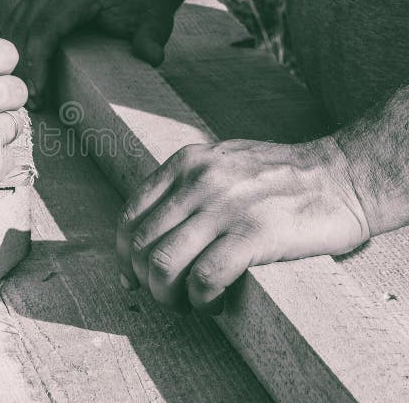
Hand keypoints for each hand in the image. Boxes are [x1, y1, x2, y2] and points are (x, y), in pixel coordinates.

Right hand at [5, 0, 177, 108]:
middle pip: (24, 30)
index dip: (36, 64)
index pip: (45, 29)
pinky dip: (17, 48)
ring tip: (28, 93)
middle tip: (32, 103)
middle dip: (24, 69)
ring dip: (16, 60)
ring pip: (15, 26)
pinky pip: (17, 22)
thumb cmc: (144, 3)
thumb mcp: (155, 21)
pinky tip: (25, 73)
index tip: (38, 95)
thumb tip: (151, 57)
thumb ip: (151, 38)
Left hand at [116, 138, 369, 313]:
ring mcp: (225, 206)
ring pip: (163, 264)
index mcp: (185, 163)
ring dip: (168, 297)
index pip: (130, 216)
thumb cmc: (282, 178)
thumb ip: (185, 189)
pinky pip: (203, 278)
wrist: (344, 176)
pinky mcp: (254, 233)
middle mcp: (198, 180)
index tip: (133, 278)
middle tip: (168, 297)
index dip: (124, 256)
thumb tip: (147, 238)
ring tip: (190, 305)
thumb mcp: (222, 163)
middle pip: (141, 245)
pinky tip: (215, 304)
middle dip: (146, 282)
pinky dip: (201, 301)